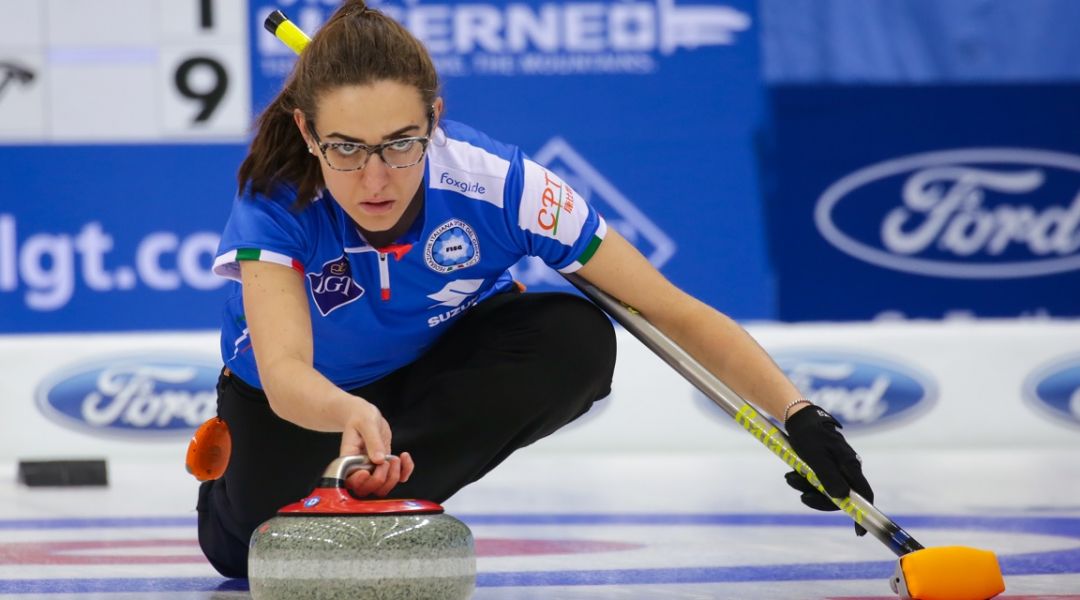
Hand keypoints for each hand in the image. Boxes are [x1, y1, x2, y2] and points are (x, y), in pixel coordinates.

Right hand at [338, 402, 414, 497]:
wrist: (366, 416)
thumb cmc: (361, 417)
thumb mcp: (367, 424)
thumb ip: (372, 441)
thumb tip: (378, 459)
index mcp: (349, 458)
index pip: (350, 480)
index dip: (359, 482)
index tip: (367, 471)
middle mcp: (359, 468)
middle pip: (366, 489)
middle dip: (380, 478)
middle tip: (385, 460)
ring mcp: (373, 469)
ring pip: (382, 488)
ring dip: (393, 477)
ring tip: (395, 458)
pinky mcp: (385, 467)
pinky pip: (397, 479)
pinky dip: (405, 471)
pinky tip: (405, 457)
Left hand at [783, 405, 873, 535]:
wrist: (798, 417)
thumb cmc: (809, 435)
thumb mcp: (817, 457)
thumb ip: (829, 477)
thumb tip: (842, 499)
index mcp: (850, 466)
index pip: (864, 495)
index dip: (863, 514)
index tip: (859, 532)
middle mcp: (847, 468)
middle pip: (840, 495)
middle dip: (818, 498)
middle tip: (801, 496)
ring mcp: (836, 467)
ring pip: (825, 488)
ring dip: (806, 487)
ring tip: (790, 476)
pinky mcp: (825, 464)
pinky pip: (816, 480)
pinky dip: (804, 479)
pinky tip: (792, 472)